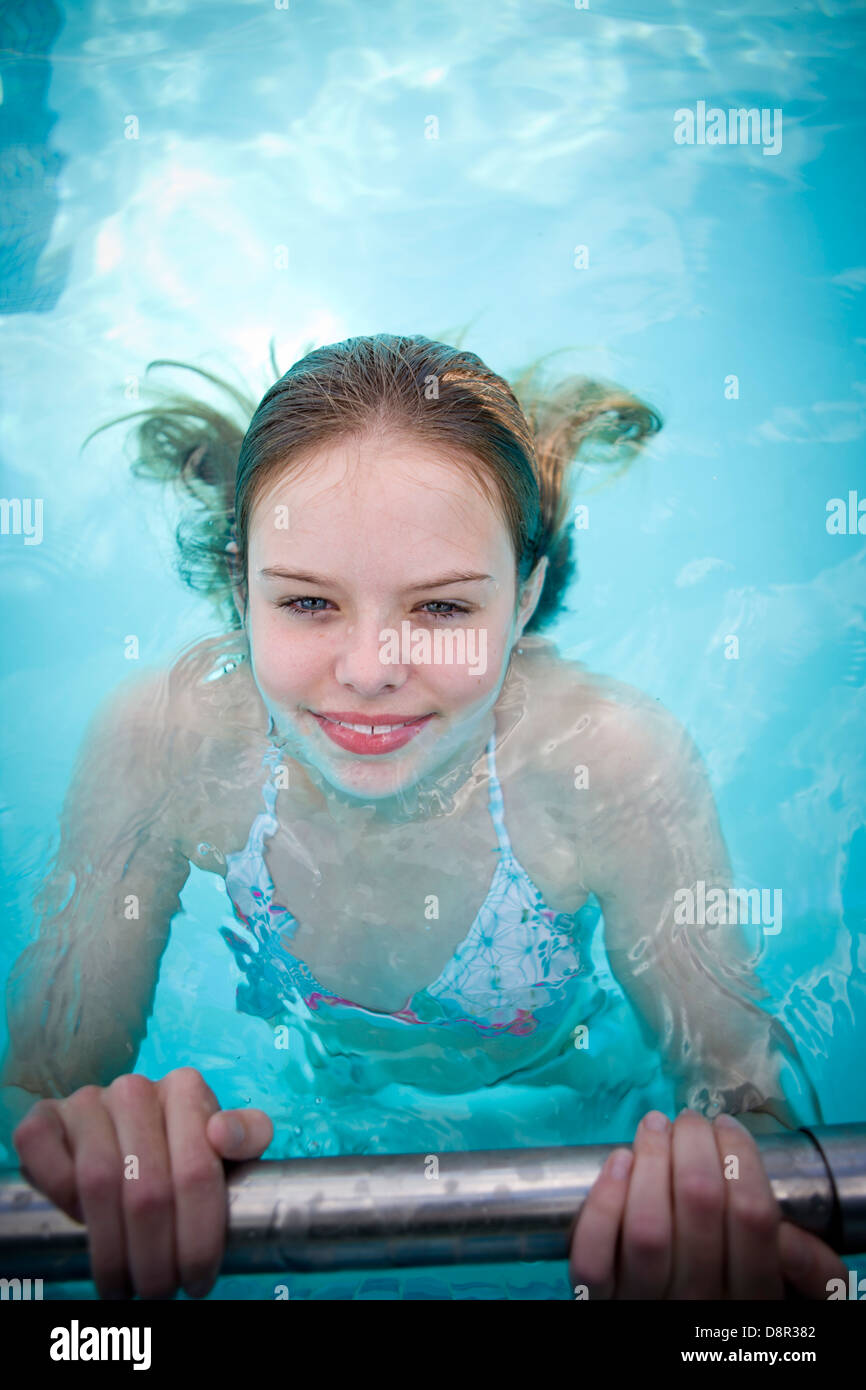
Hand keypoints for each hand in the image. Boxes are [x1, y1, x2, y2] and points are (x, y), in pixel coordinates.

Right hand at [12, 1066, 272, 1299]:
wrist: (118, 1134)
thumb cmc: (180, 1149)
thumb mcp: (224, 1148)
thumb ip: (247, 1135)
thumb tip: (223, 1134)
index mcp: (186, 1089)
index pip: (197, 1172)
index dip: (200, 1238)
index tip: (199, 1279)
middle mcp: (135, 1089)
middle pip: (148, 1190)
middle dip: (156, 1259)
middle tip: (160, 1292)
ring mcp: (87, 1101)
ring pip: (98, 1183)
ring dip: (111, 1250)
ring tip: (124, 1287)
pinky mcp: (45, 1118)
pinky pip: (47, 1160)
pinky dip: (62, 1202)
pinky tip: (82, 1228)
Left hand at [569, 1107, 848, 1298]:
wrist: (687, 1351)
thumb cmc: (739, 1300)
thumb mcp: (794, 1293)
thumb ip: (810, 1267)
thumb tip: (787, 1228)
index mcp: (754, 1297)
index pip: (753, 1216)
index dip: (740, 1157)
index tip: (726, 1126)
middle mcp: (701, 1303)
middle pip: (698, 1205)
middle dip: (693, 1143)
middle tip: (689, 1121)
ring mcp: (645, 1303)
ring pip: (646, 1227)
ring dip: (650, 1159)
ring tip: (654, 1126)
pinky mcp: (599, 1301)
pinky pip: (594, 1256)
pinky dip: (603, 1201)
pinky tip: (618, 1162)